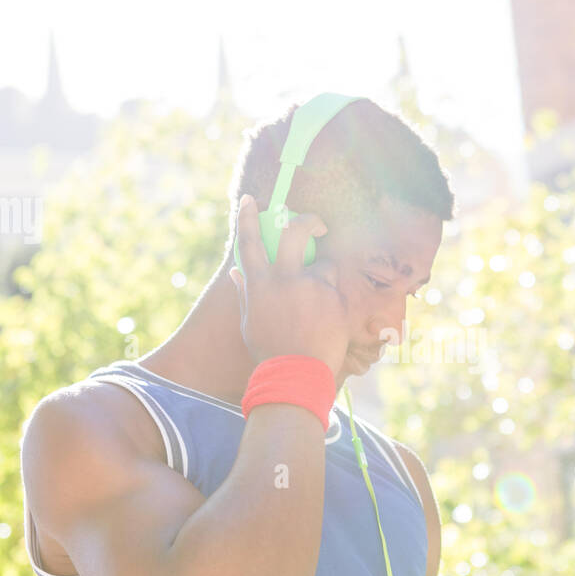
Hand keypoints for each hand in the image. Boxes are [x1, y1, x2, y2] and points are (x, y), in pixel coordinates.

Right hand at [229, 194, 351, 375]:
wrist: (296, 376)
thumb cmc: (270, 351)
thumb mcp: (251, 322)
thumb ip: (247, 293)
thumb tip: (235, 273)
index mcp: (260, 285)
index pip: (249, 243)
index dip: (247, 218)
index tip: (249, 199)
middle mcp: (285, 279)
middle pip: (296, 233)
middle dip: (308, 220)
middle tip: (318, 223)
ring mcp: (312, 287)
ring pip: (325, 268)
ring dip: (325, 280)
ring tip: (319, 310)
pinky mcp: (334, 298)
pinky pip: (337, 292)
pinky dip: (333, 303)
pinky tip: (326, 325)